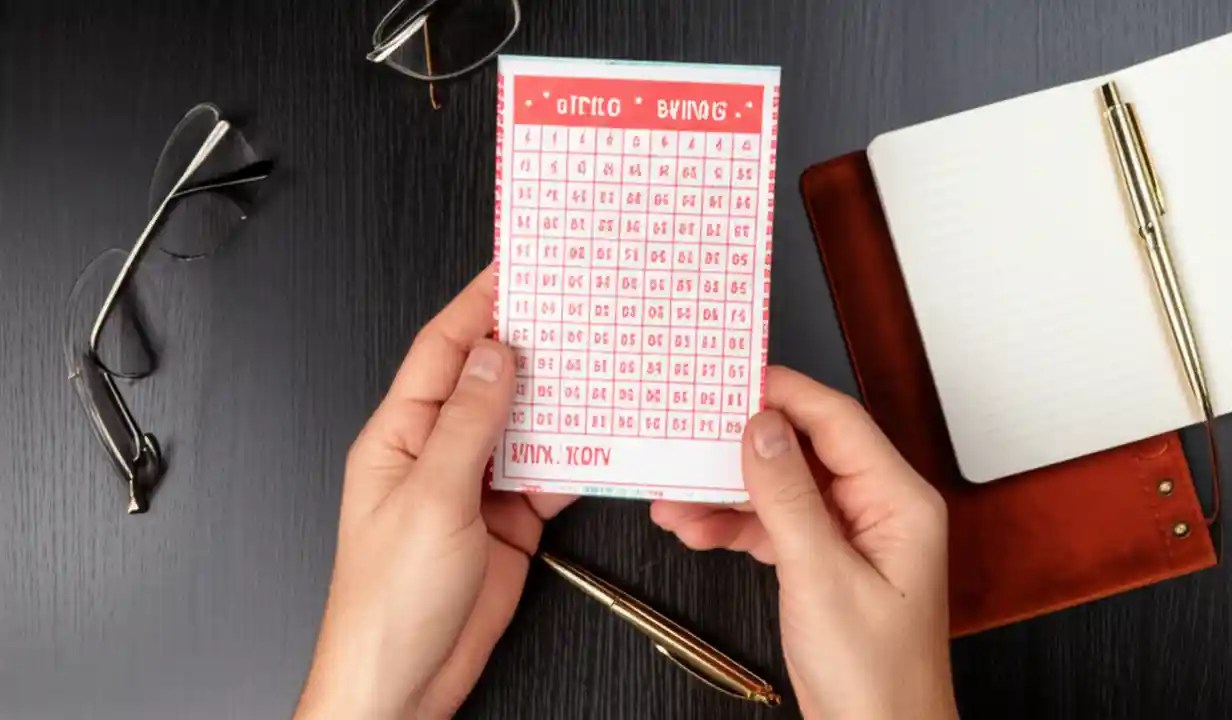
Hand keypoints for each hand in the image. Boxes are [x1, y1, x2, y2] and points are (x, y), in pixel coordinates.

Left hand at [295, 267, 574, 719]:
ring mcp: (475, 488)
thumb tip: (493, 358)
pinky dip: (577, 459)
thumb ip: (467, 425)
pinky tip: (602, 444)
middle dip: (530, 345)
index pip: (442, 350)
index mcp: (401, 437)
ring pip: (525, 426)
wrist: (402, 683)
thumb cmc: (386, 605)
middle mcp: (439, 454)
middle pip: (488, 381)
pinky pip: (548, 475)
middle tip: (575, 311)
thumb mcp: (431, 501)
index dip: (479, 305)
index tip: (517, 269)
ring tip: (599, 367)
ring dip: (559, 402)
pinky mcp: (508, 522)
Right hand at [651, 367, 956, 719]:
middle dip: (741, 450)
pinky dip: (735, 526)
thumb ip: (788, 498)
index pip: (837, 422)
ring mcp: (852, 535)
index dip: (784, 394)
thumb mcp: (821, 579)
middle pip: (804, 451)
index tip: (733, 380)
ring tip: (676, 498)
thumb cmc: (875, 678)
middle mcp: (879, 509)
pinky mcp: (827, 562)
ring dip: (727, 494)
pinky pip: (776, 525)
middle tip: (690, 437)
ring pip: (782, 490)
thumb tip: (762, 428)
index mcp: (899, 502)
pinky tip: (697, 529)